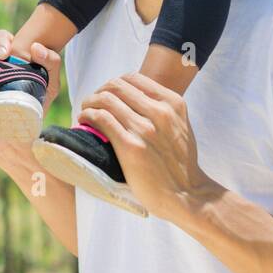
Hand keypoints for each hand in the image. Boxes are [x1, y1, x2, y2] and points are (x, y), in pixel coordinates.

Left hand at [76, 72, 218, 221]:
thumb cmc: (181, 163)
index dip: (114, 84)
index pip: (133, 78)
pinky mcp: (131, 146)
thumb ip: (162, 110)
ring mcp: (145, 128)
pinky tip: (84, 121)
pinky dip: (88, 115)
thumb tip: (133, 100)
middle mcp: (160, 112)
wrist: (187, 194)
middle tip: (91, 103)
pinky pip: (101, 118)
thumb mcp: (180, 126)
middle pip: (116, 86)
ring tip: (85, 112)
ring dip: (89, 103)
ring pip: (106, 99)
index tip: (106, 95)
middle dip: (99, 91)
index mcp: (173, 103)